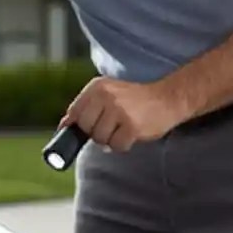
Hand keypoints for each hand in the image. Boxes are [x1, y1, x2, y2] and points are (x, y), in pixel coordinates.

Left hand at [60, 76, 188, 151]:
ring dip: (110, 140)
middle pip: (85, 127)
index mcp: (97, 87)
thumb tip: (64, 125)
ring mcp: (118, 110)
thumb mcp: (109, 93)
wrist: (168, 98)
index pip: (74, 112)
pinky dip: (123, 146)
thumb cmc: (136, 100)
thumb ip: (87, 107)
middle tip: (110, 129)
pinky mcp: (131, 125)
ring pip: (100, 139)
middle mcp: (105, 96)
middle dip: (95, 134)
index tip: (76, 134)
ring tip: (123, 130)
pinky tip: (131, 135)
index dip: (74, 126)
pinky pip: (116, 146)